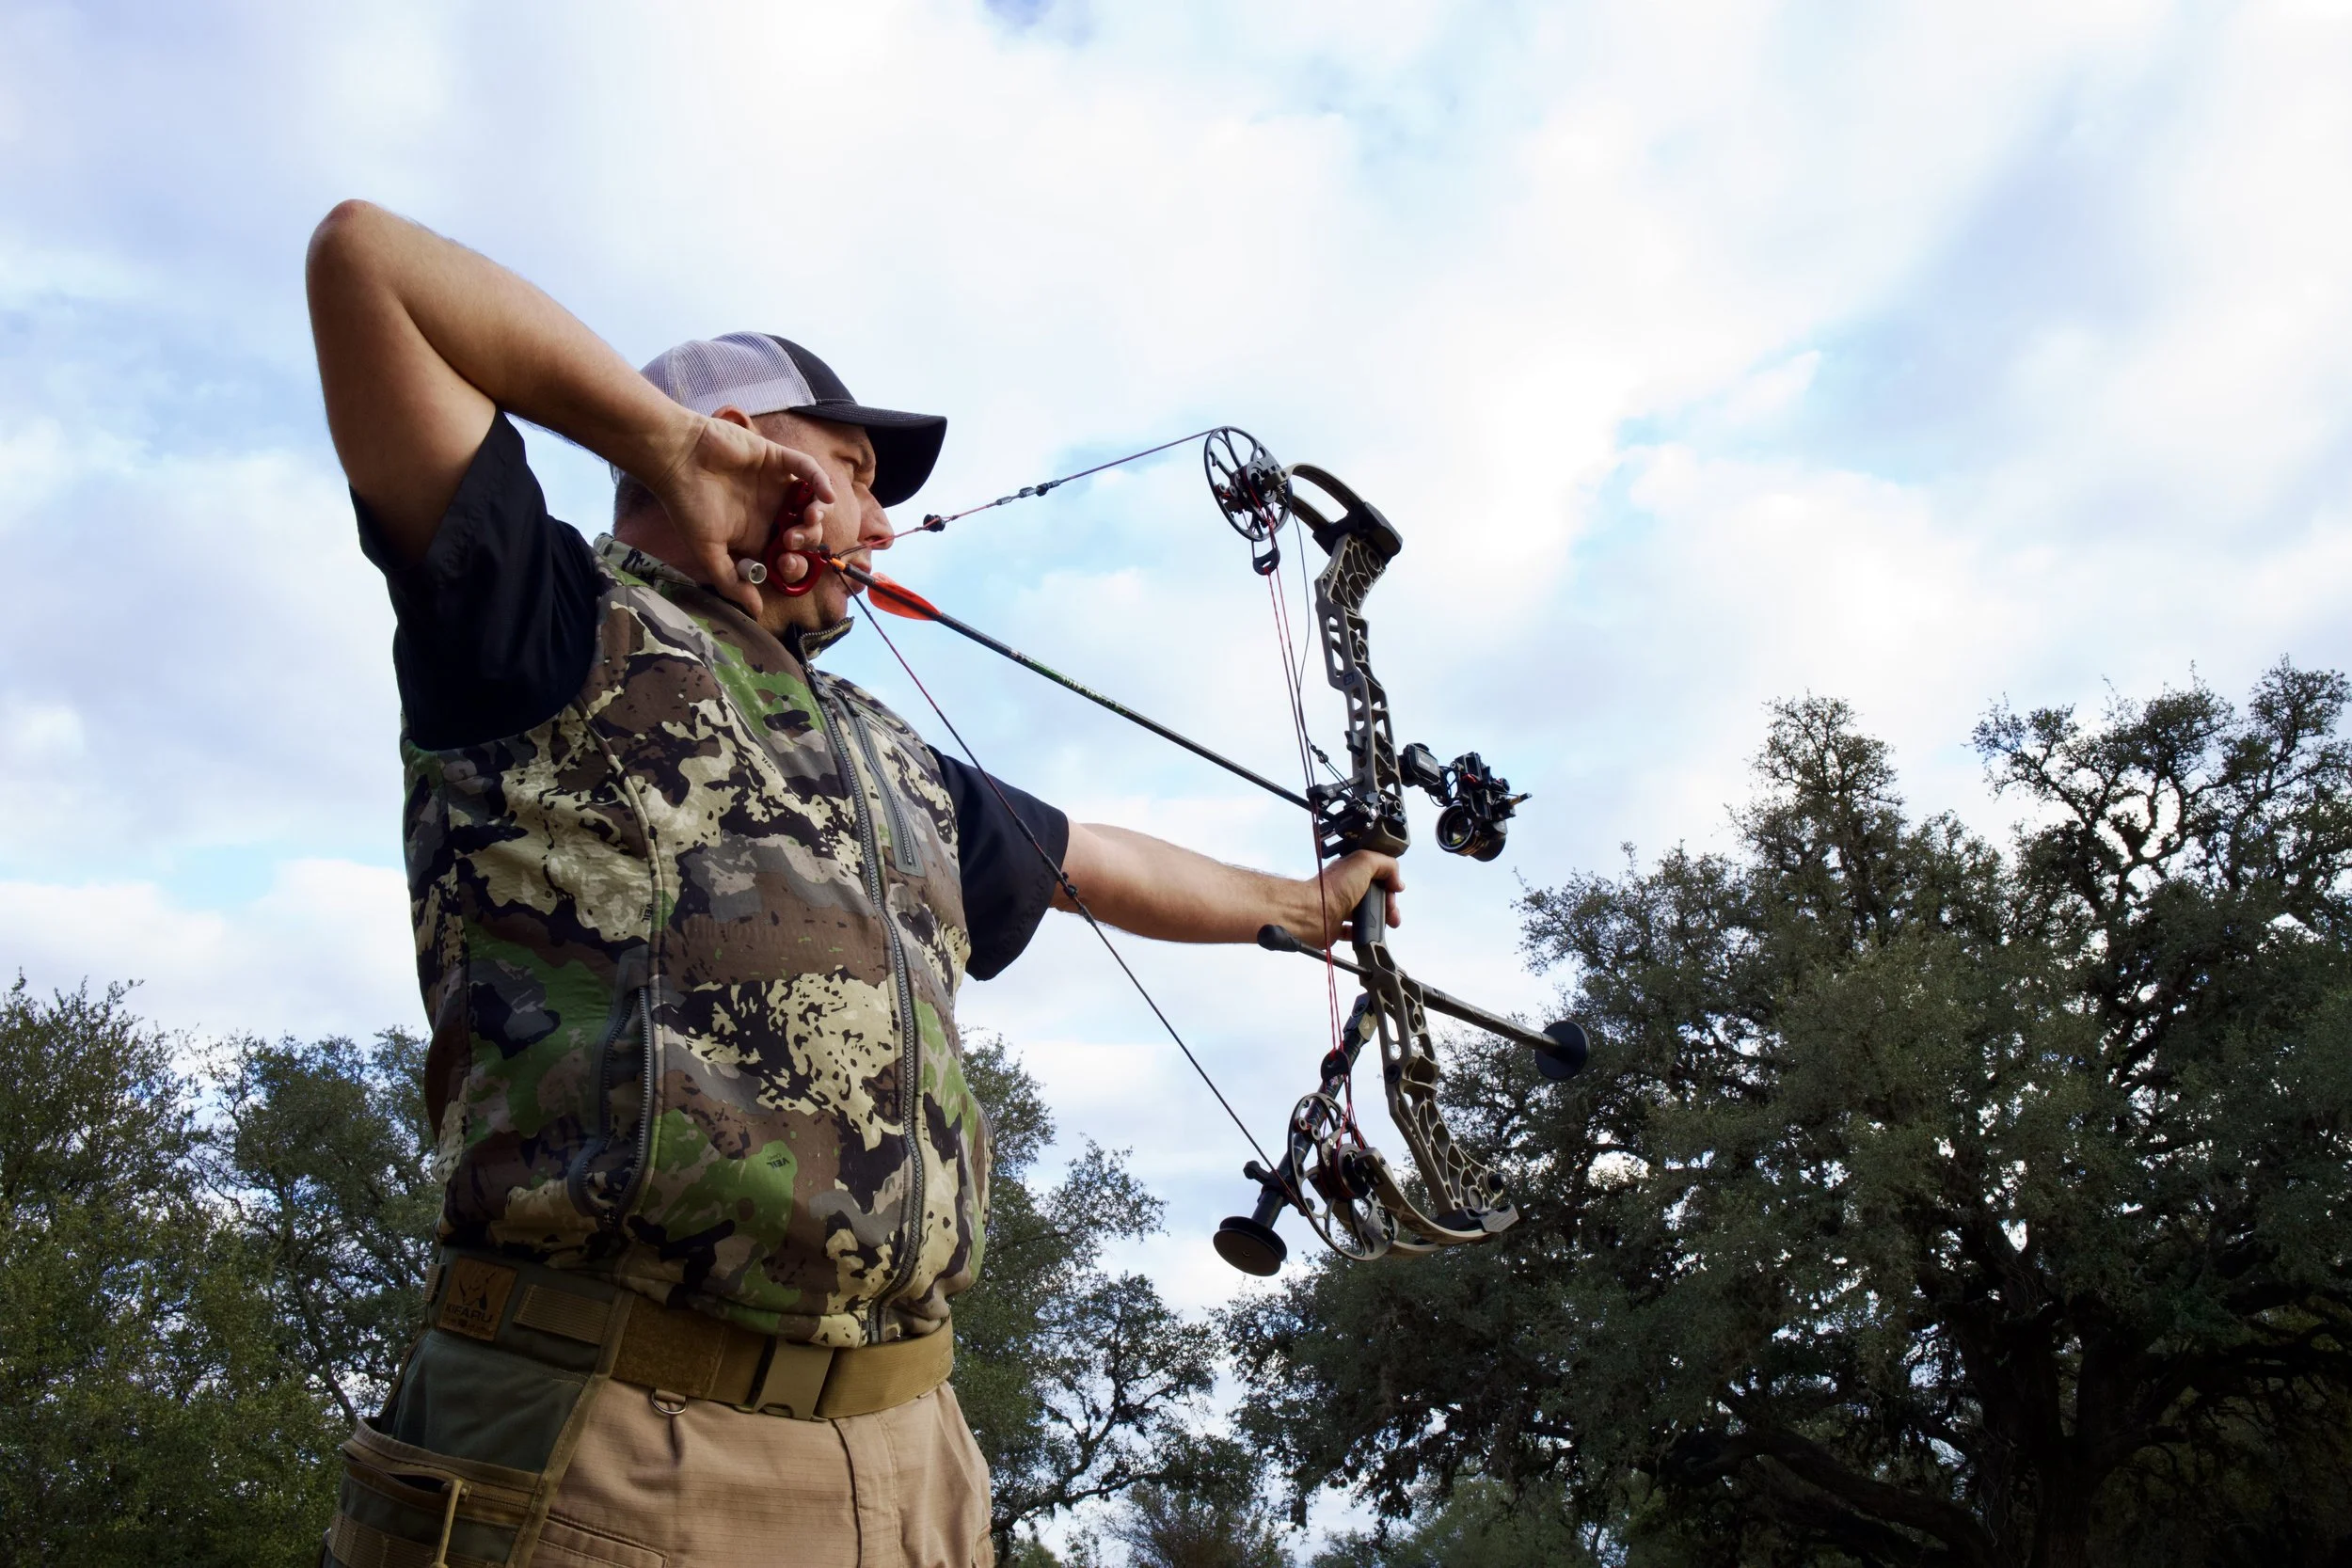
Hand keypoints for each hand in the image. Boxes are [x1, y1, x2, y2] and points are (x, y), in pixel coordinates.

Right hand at [642, 407, 836, 615]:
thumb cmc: (687, 506)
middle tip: (792, 540)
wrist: (676, 460)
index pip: (789, 555)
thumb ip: (731, 581)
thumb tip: (755, 612)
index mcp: (756, 535)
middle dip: (808, 541)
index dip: (795, 563)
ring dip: (817, 514)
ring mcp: (775, 486)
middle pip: (805, 532)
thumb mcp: (708, 552)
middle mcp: (769, 512)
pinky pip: (807, 469)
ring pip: (812, 503)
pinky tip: (825, 495)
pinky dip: (821, 481)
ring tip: (808, 518)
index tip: (785, 564)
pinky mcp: (776, 459)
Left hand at [1295, 848, 1403, 948]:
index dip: (1389, 881)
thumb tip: (1397, 883)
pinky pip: (1355, 930)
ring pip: (1368, 913)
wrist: (1312, 914)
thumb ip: (1386, 865)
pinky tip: (1371, 933)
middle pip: (1375, 895)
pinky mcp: (1337, 927)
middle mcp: (1346, 887)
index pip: (1377, 873)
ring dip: (1382, 919)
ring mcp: (1342, 907)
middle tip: (1393, 913)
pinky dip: (1365, 932)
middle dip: (1389, 903)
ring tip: (1389, 924)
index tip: (1395, 890)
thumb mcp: (1365, 861)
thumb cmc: (1336, 886)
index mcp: (1352, 870)